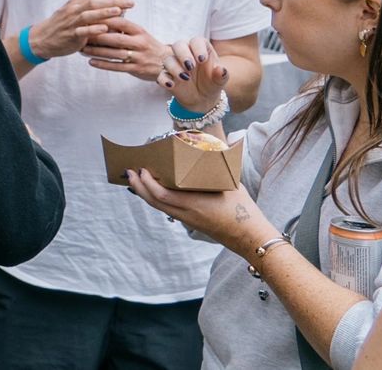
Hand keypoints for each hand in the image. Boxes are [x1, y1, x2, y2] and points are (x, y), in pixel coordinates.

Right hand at [31, 0, 130, 60]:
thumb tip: (108, 7)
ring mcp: (71, 22)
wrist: (42, 39)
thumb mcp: (71, 13)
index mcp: (75, 3)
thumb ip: (87, 10)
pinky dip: (94, 29)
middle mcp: (73, 10)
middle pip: (94, 3)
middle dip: (113, 2)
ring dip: (104, 12)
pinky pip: (83, 31)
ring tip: (119, 11)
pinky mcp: (70, 35)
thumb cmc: (61, 26)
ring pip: (89, 14)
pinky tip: (104, 29)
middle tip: (130, 3)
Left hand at [84, 18, 175, 84]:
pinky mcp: (137, 69)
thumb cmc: (148, 46)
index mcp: (139, 31)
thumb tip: (101, 17)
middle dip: (97, 36)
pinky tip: (91, 62)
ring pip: (114, 53)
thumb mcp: (140, 33)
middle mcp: (140, 43)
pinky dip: (103, 64)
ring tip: (82, 49)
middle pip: (116, 38)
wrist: (168, 64)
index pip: (121, 22)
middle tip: (82, 34)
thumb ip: (124, 27)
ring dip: (96, 51)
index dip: (104, 19)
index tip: (88, 17)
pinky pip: (117, 67)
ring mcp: (139, 57)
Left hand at [128, 171, 266, 254]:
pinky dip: (156, 199)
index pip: (161, 195)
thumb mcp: (233, 184)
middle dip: (138, 187)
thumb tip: (226, 142)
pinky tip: (154, 191)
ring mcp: (188, 221)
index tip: (141, 169)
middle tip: (129, 172)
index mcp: (195, 204)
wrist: (252, 239)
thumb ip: (223, 166)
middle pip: (154, 202)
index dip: (146, 183)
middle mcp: (187, 214)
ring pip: (159, 208)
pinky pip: (167, 210)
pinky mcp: (192, 224)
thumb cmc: (245, 210)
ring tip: (137, 180)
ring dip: (145, 194)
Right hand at [165, 37, 230, 111]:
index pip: (197, 41)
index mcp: (200, 50)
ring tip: (185, 78)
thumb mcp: (220, 80)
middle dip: (183, 54)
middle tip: (190, 67)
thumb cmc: (212, 83)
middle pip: (178, 45)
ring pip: (168, 59)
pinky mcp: (168, 77)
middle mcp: (186, 55)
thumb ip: (221, 75)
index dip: (198, 48)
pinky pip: (161, 75)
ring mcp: (175, 65)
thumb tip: (221, 69)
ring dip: (174, 68)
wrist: (203, 98)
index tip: (202, 60)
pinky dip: (164, 79)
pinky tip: (171, 85)